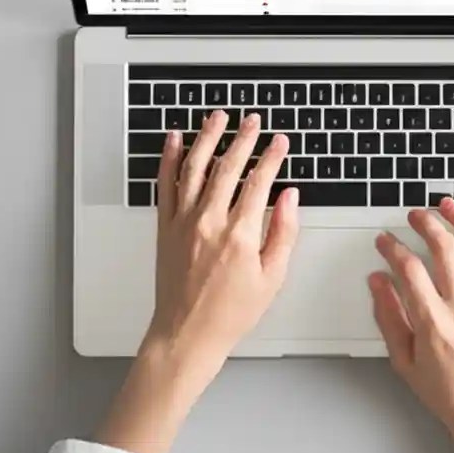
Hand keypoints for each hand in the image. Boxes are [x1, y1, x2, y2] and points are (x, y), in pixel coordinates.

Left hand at [147, 109, 298, 361]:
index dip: (272, 157)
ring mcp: (183, 223)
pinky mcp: (165, 228)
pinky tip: (175, 141)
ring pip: (194, 168)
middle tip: (252, 121)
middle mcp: (209, 223)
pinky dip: (169, 160)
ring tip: (217, 118)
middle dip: (243, 139)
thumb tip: (289, 198)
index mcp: (239, 235)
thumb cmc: (229, 313)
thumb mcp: (272, 278)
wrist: (186, 334)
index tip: (279, 142)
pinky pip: (166, 185)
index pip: (259, 182)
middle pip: (227, 167)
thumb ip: (283, 233)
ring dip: (207, 138)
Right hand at [369, 199, 453, 452]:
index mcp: (433, 321)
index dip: (392, 247)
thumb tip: (377, 283)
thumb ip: (388, 316)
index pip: (409, 267)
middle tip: (415, 215)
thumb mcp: (404, 359)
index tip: (385, 241)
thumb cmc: (447, 391)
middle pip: (443, 248)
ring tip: (449, 206)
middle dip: (424, 223)